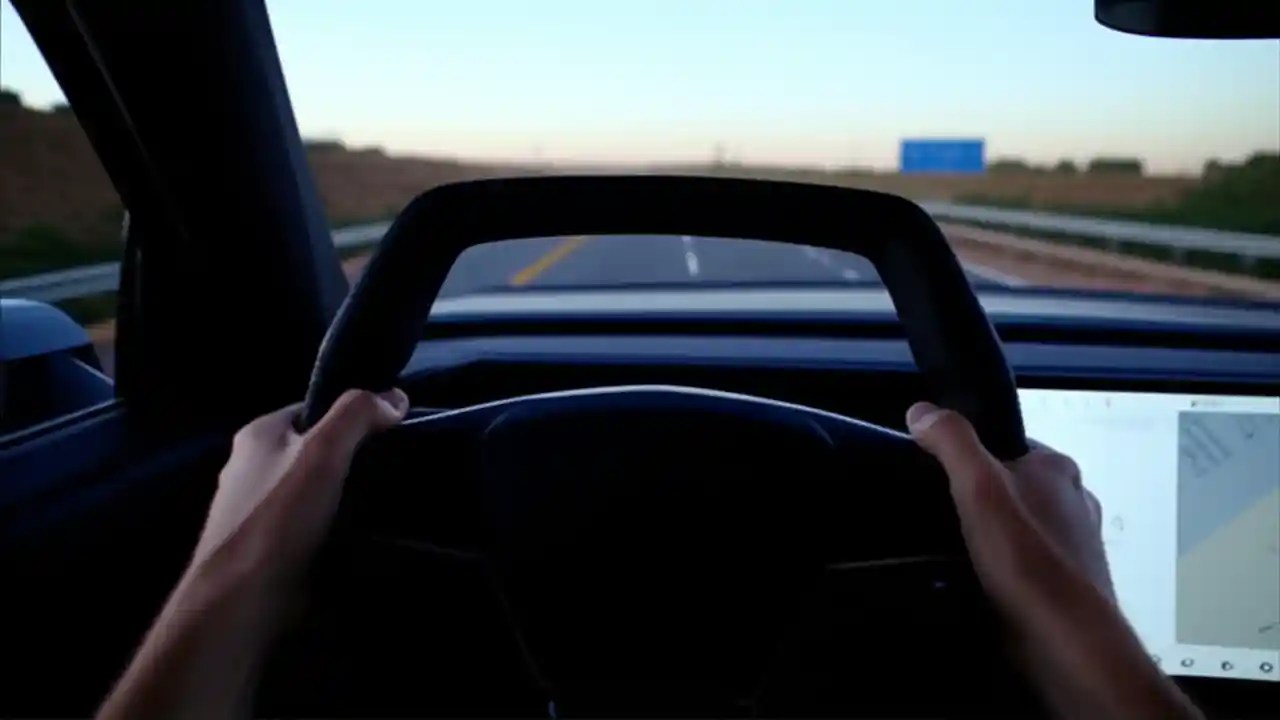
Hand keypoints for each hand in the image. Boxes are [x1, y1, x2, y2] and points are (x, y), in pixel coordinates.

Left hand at [194, 388, 409, 586]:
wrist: (241, 598)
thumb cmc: (279, 516)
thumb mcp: (323, 452)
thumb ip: (356, 415)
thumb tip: (394, 396)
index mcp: (257, 434)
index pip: (311, 409)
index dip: (349, 417)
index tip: (384, 435)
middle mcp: (247, 466)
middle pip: (311, 449)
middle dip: (346, 460)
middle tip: (386, 472)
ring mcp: (250, 509)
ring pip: (308, 489)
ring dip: (337, 497)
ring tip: (375, 506)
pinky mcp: (260, 546)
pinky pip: (303, 523)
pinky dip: (326, 527)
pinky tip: (349, 537)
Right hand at [906, 402, 1111, 613]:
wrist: (1066, 641)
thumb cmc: (1025, 558)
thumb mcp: (978, 487)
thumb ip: (951, 442)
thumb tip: (921, 410)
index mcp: (1058, 468)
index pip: (1007, 445)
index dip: (970, 457)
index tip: (938, 479)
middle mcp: (1075, 501)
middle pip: (1013, 488)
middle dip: (979, 502)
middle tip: (942, 519)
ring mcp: (1076, 545)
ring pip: (1021, 529)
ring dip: (991, 540)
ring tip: (955, 554)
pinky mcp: (1069, 585)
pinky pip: (1027, 565)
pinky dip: (1004, 571)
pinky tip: (981, 583)